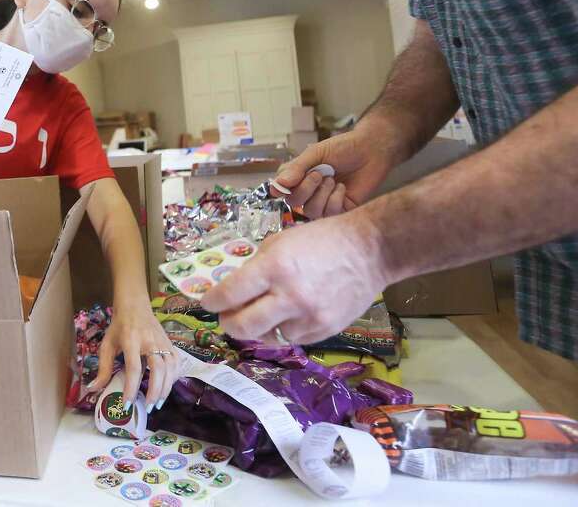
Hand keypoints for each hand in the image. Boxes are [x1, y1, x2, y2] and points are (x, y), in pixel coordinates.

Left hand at [87, 301, 177, 411]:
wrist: (135, 306)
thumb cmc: (119, 327)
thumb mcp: (107, 345)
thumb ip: (102, 368)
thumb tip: (93, 390)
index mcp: (131, 340)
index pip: (134, 368)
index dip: (131, 388)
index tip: (127, 404)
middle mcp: (150, 341)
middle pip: (158, 369)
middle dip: (154, 391)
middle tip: (147, 408)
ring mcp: (163, 342)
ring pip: (170, 368)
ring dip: (165, 388)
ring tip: (156, 403)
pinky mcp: (170, 344)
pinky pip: (176, 363)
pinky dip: (173, 378)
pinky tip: (166, 388)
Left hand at [200, 210, 388, 344]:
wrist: (370, 251)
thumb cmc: (322, 239)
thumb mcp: (281, 241)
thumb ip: (257, 266)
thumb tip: (234, 288)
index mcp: (274, 267)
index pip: (229, 294)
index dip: (212, 301)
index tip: (208, 302)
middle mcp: (289, 296)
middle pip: (242, 327)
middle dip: (228, 324)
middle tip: (227, 317)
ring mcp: (308, 317)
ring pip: (267, 336)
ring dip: (260, 327)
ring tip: (262, 313)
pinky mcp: (325, 330)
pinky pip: (293, 338)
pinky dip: (284, 329)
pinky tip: (288, 315)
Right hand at [274, 120, 402, 219]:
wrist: (371, 150)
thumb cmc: (343, 148)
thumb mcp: (316, 153)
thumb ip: (296, 168)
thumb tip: (276, 186)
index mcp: (299, 177)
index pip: (281, 189)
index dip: (281, 190)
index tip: (283, 187)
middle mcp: (309, 192)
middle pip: (294, 203)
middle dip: (305, 189)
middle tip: (319, 174)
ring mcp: (324, 202)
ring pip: (311, 211)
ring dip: (322, 194)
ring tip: (333, 180)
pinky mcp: (341, 210)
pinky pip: (330, 214)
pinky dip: (335, 199)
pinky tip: (343, 188)